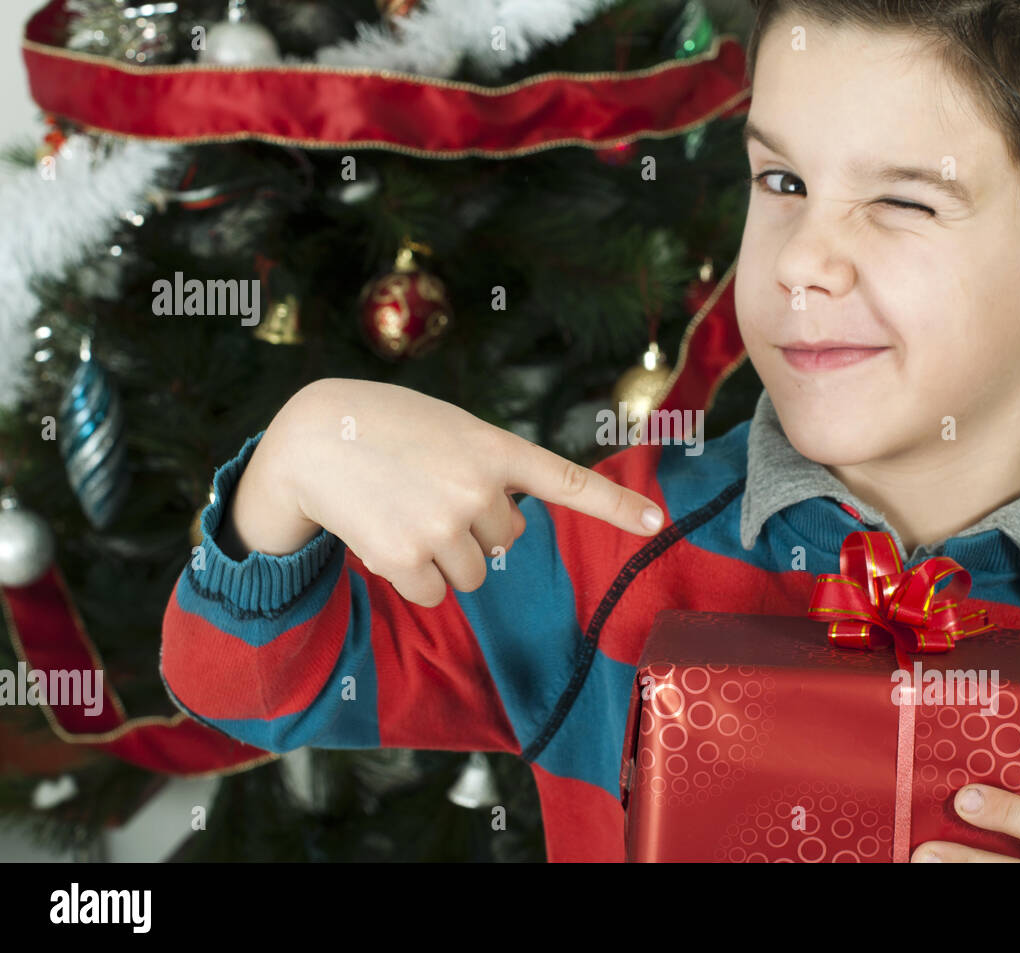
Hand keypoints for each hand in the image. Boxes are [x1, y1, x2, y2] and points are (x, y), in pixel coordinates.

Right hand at [223, 378, 664, 606]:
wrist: (310, 438)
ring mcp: (444, 526)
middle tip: (427, 493)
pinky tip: (384, 536)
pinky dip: (413, 577)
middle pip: (506, 540)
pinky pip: (434, 593)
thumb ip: (490, 468)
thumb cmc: (384, 428)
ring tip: (404, 513)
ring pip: (473, 573)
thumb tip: (508, 534)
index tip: (656, 523)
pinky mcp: (408, 560)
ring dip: (445, 556)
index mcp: (494, 448)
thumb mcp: (449, 427)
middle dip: (473, 527)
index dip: (614, 506)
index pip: (567, 481)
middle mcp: (479, 489)